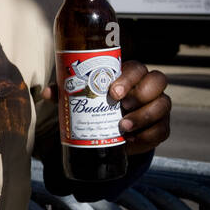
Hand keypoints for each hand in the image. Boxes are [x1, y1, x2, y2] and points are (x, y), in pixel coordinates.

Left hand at [42, 60, 170, 156]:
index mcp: (131, 75)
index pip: (137, 68)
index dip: (129, 77)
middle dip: (141, 93)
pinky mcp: (161, 127)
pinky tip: (132, 140)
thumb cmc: (99, 105)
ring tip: (123, 127)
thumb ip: (67, 92)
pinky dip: (147, 136)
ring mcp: (158, 106)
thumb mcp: (84, 98)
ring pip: (163, 105)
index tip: (113, 91)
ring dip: (144, 116)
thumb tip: (47, 93)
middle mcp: (149, 87)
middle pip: (157, 80)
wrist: (113, 130)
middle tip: (121, 106)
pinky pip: (162, 130)